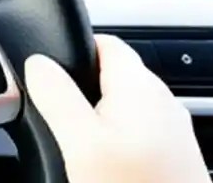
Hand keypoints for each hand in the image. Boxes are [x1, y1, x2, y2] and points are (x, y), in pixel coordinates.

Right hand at [25, 34, 211, 182]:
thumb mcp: (80, 142)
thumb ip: (56, 95)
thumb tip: (38, 63)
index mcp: (141, 86)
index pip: (104, 43)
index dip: (71, 52)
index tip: (47, 73)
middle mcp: (163, 103)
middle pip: (111, 77)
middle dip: (80, 91)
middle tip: (54, 120)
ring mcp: (172, 133)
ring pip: (122, 110)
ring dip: (96, 122)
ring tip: (76, 150)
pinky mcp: (174, 161)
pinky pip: (135, 137)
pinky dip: (114, 145)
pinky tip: (102, 171)